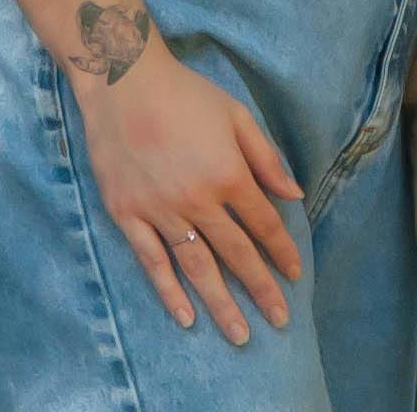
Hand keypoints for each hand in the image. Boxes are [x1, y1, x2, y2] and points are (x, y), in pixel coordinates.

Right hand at [73, 43, 307, 343]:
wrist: (122, 81)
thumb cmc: (185, 94)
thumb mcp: (236, 116)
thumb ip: (266, 158)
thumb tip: (294, 196)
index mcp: (228, 174)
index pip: (263, 224)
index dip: (281, 252)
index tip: (293, 277)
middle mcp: (197, 200)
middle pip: (236, 254)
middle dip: (260, 289)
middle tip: (279, 321)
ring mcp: (159, 211)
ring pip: (196, 267)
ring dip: (221, 304)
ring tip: (239, 335)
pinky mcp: (127, 214)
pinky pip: (151, 261)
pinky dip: (168, 292)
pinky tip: (186, 317)